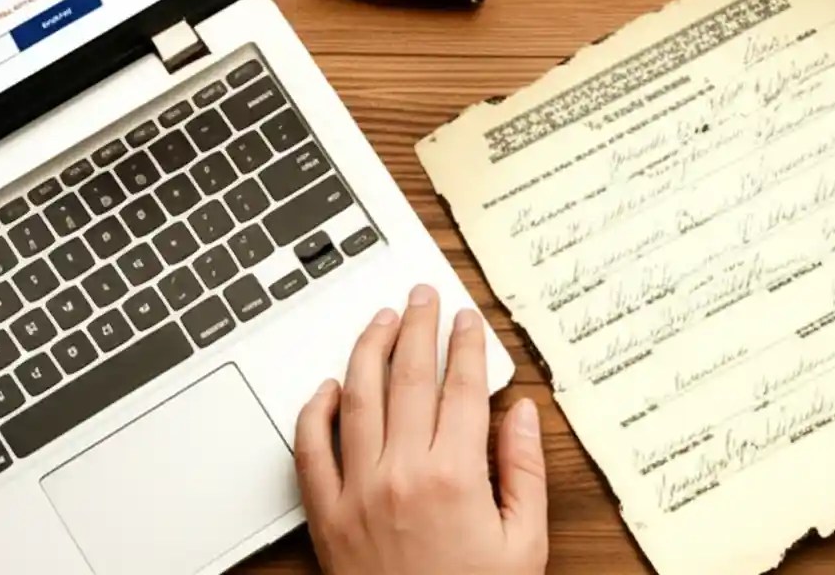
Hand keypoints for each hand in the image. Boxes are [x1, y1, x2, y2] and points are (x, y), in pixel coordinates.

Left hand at [293, 284, 548, 574]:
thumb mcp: (524, 542)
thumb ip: (525, 470)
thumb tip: (521, 413)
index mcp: (455, 475)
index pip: (461, 387)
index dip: (465, 344)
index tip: (467, 319)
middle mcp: (401, 473)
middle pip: (408, 377)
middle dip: (418, 326)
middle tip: (422, 294)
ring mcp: (357, 492)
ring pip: (357, 398)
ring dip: (368, 349)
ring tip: (380, 318)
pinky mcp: (326, 516)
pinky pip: (310, 449)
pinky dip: (315, 411)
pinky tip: (328, 386)